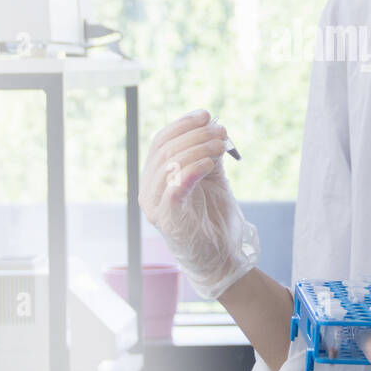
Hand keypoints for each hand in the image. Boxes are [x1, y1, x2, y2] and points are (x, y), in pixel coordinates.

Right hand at [140, 109, 257, 299]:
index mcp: (155, 177)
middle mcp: (148, 190)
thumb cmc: (213, 217)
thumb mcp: (211, 176)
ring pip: (168, 165)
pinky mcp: (167, 220)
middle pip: (165, 150)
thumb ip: (208, 152)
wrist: (221, 255)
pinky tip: (210, 164)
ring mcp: (155, 206)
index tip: (207, 115)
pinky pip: (174, 189)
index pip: (161, 141)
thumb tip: (213, 124)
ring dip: (198, 149)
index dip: (183, 124)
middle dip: (195, 135)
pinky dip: (191, 170)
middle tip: (221, 132)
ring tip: (221, 145)